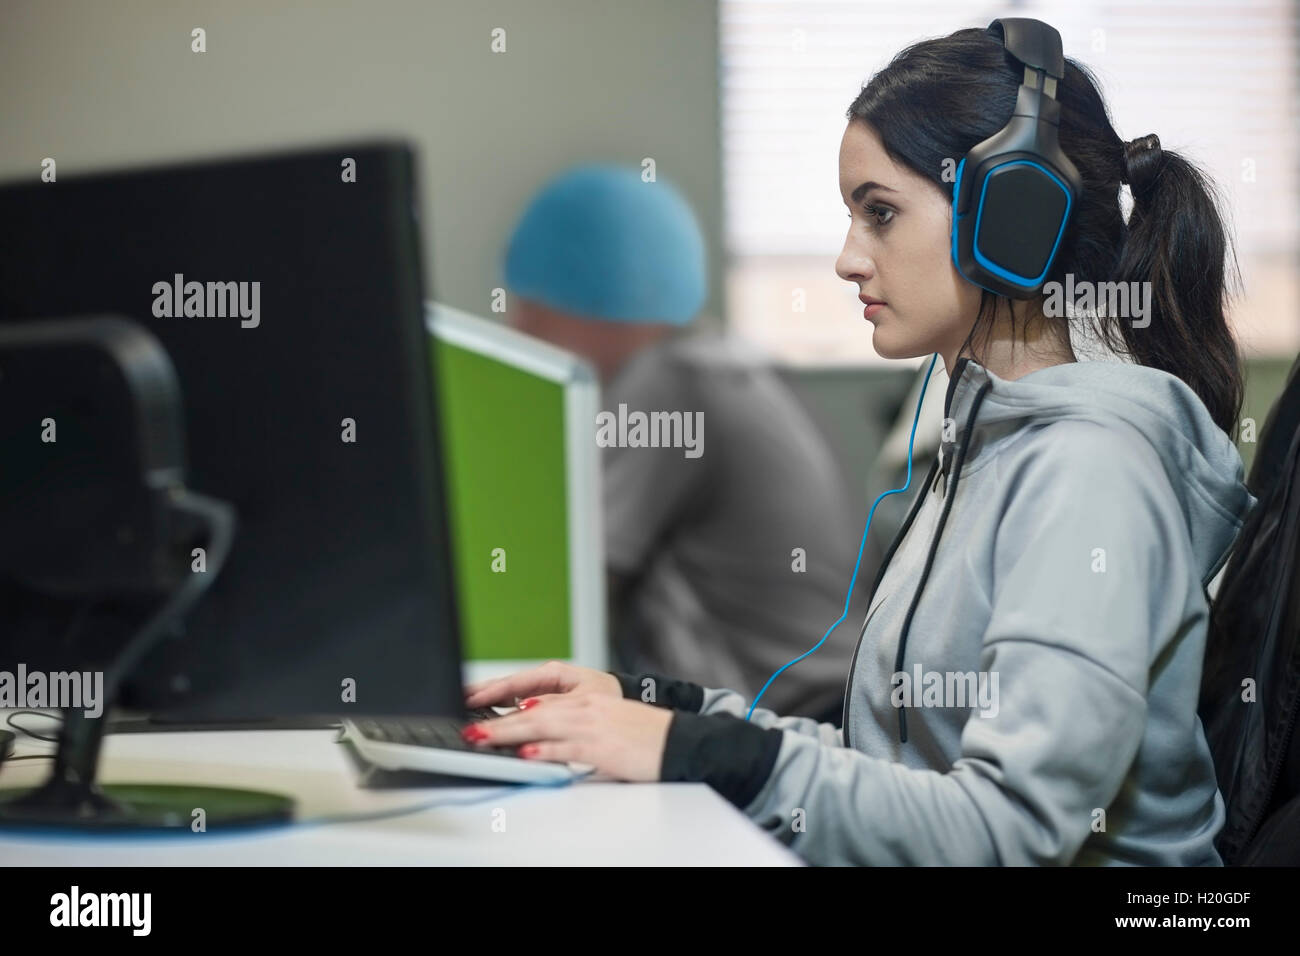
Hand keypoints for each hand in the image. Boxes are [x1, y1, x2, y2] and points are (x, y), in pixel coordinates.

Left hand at [462, 694, 672, 781]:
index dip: (504, 708)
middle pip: (531, 711)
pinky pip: (566, 747)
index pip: (536, 701)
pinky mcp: (601, 746)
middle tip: (469, 730)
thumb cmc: (642, 737)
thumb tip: (533, 740)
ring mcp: (592, 725)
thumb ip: (570, 728)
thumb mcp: (603, 724)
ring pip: (542, 725)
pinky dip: (543, 750)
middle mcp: (585, 707)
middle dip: (497, 722)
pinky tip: (525, 753)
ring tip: (483, 739)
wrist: (678, 741)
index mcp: (584, 700)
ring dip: (509, 733)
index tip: (478, 714)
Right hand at [464, 660, 621, 709]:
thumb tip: (525, 708)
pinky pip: (517, 703)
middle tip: (456, 699)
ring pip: (509, 694)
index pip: (515, 683)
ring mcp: (543, 689)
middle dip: (481, 693)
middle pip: (507, 686)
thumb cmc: (608, 699)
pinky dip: (500, 706)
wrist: (624, 703)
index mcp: (554, 673)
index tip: (471, 699)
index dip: (491, 692)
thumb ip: (553, 705)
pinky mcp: (544, 701)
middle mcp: (545, 679)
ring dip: (487, 699)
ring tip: (463, 703)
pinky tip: (487, 712)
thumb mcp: (584, 700)